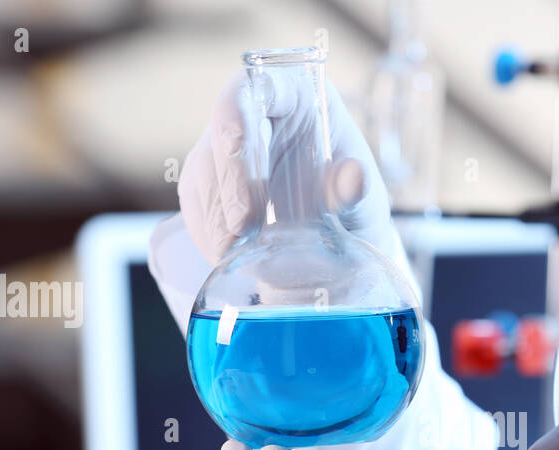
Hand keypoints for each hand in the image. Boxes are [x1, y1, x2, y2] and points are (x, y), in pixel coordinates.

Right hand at [179, 68, 403, 269]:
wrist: (338, 247)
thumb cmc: (353, 210)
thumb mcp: (364, 203)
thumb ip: (356, 191)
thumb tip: (355, 179)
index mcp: (300, 98)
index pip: (257, 86)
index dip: (240, 113)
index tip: (238, 150)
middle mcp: (256, 114)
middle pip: (221, 131)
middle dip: (229, 182)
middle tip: (244, 230)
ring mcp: (226, 147)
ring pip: (202, 169)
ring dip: (215, 214)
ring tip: (237, 251)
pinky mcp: (209, 181)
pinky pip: (194, 201)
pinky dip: (206, 231)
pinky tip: (225, 253)